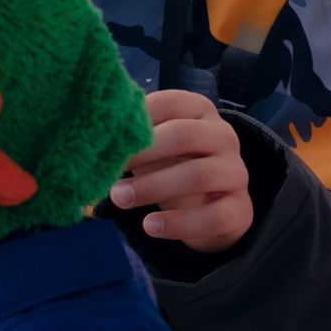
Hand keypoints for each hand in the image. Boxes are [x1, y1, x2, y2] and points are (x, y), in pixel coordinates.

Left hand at [109, 88, 254, 251]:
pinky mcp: (240, 209)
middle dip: (143, 153)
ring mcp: (236, 172)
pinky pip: (213, 216)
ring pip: (199, 175)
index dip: (137, 119)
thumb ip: (132, 136)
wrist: (212, 207)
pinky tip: (150, 227)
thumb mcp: (155, 146)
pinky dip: (179, 223)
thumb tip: (90, 137)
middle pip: (184, 136)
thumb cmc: (174, 164)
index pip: (170, 103)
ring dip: (154, 187)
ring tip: (120, 198)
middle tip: (109, 170)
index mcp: (200, 111)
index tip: (106, 136)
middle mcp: (223, 136)